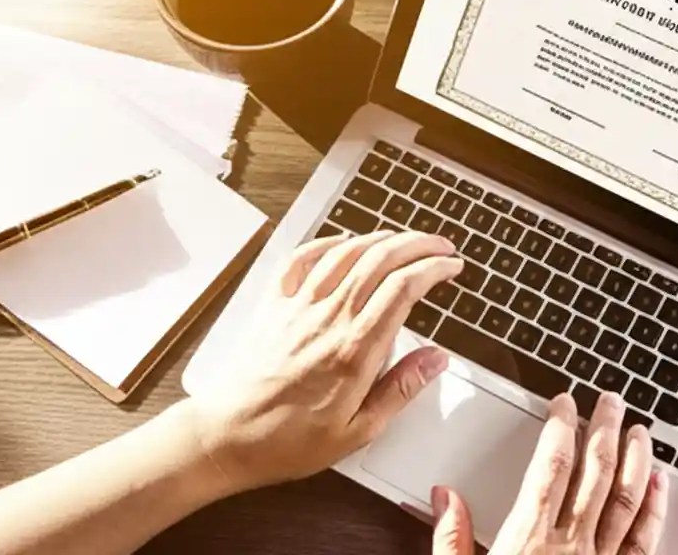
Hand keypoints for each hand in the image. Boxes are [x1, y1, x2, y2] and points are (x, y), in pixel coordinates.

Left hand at [182, 230, 462, 491]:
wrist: (226, 437)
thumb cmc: (288, 441)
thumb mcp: (358, 430)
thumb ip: (401, 389)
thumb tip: (436, 360)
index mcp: (354, 349)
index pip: (403, 287)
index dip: (434, 267)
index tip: (451, 266)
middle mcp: (328, 318)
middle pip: (380, 258)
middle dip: (417, 243)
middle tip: (439, 245)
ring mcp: (298, 307)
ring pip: (345, 252)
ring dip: (380, 238)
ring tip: (402, 240)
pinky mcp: (273, 305)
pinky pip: (301, 258)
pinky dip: (327, 243)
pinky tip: (343, 243)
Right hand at [431, 392, 669, 554]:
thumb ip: (451, 540)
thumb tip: (444, 496)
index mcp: (529, 541)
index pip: (552, 466)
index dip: (562, 427)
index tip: (565, 402)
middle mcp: (572, 548)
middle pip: (595, 473)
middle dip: (606, 429)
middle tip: (612, 400)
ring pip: (626, 501)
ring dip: (636, 461)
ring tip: (642, 431)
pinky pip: (645, 543)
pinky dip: (655, 509)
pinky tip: (660, 486)